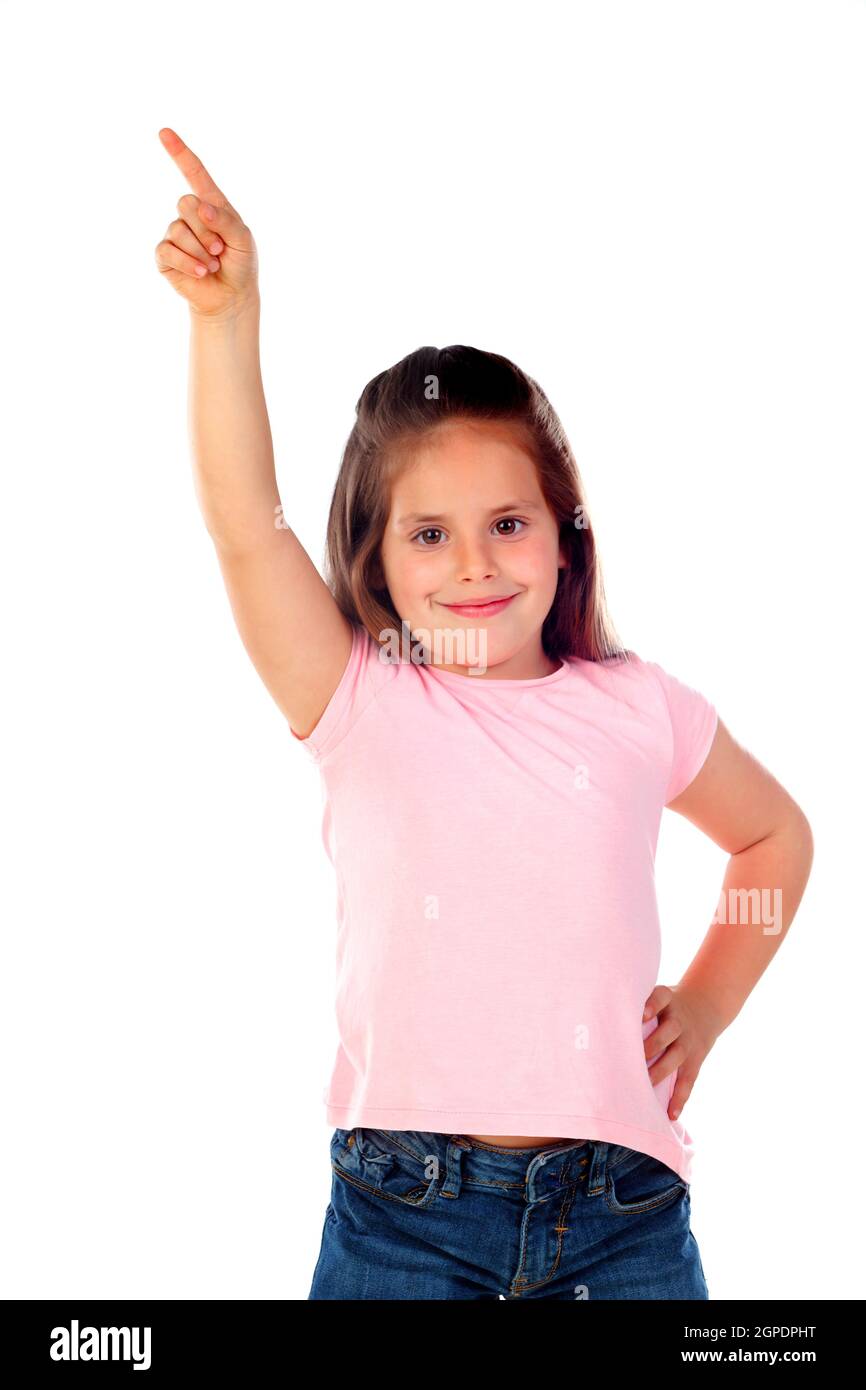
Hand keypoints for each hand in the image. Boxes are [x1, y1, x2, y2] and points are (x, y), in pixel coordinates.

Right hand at [154, 127, 258, 319]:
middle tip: (219, 250)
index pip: (194, 173)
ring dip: (201, 251)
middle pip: (186, 203)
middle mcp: (190, 216)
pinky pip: (169, 250)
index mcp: (211, 204)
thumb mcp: (243, 239)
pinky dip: (189, 262)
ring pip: (178, 229)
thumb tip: (200, 208)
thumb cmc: (240, 264)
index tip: (164, 132)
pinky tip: (201, 272)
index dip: (179, 152)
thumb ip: (225, 220)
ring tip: (212, 263)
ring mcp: (175, 234)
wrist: (231, 297)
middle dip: (206, 229)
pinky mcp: (165, 256)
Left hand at [641, 983, 722, 1121]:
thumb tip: (597, 1018)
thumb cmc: (665, 1005)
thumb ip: (634, 1003)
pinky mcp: (696, 1060)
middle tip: (629, 1059)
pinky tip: (670, 1114)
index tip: (641, 1015)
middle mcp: (679, 1020)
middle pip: (668, 1031)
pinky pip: (688, 1080)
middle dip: (651, 1045)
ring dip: (660, 1071)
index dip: (652, 1005)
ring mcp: (688, 1041)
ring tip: (644, 1085)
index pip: (661, 998)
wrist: (706, 1005)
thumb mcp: (657, 995)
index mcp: (667, 1000)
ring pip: (676, 1056)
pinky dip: (680, 1098)